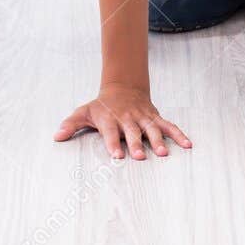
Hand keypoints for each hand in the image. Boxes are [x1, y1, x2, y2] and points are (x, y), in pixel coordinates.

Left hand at [54, 85, 191, 159]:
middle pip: (133, 132)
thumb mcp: (84, 112)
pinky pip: (168, 126)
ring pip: (152, 129)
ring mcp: (143, 118)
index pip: (111, 132)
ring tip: (164, 153)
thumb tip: (57, 136)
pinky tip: (188, 144)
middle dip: (137, 144)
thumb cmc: (101, 106)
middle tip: (141, 156)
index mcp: (110, 119)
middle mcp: (128, 119)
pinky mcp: (155, 117)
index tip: (117, 155)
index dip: (113, 143)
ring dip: (158, 140)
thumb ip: (71, 124)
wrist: (123, 87)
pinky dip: (178, 134)